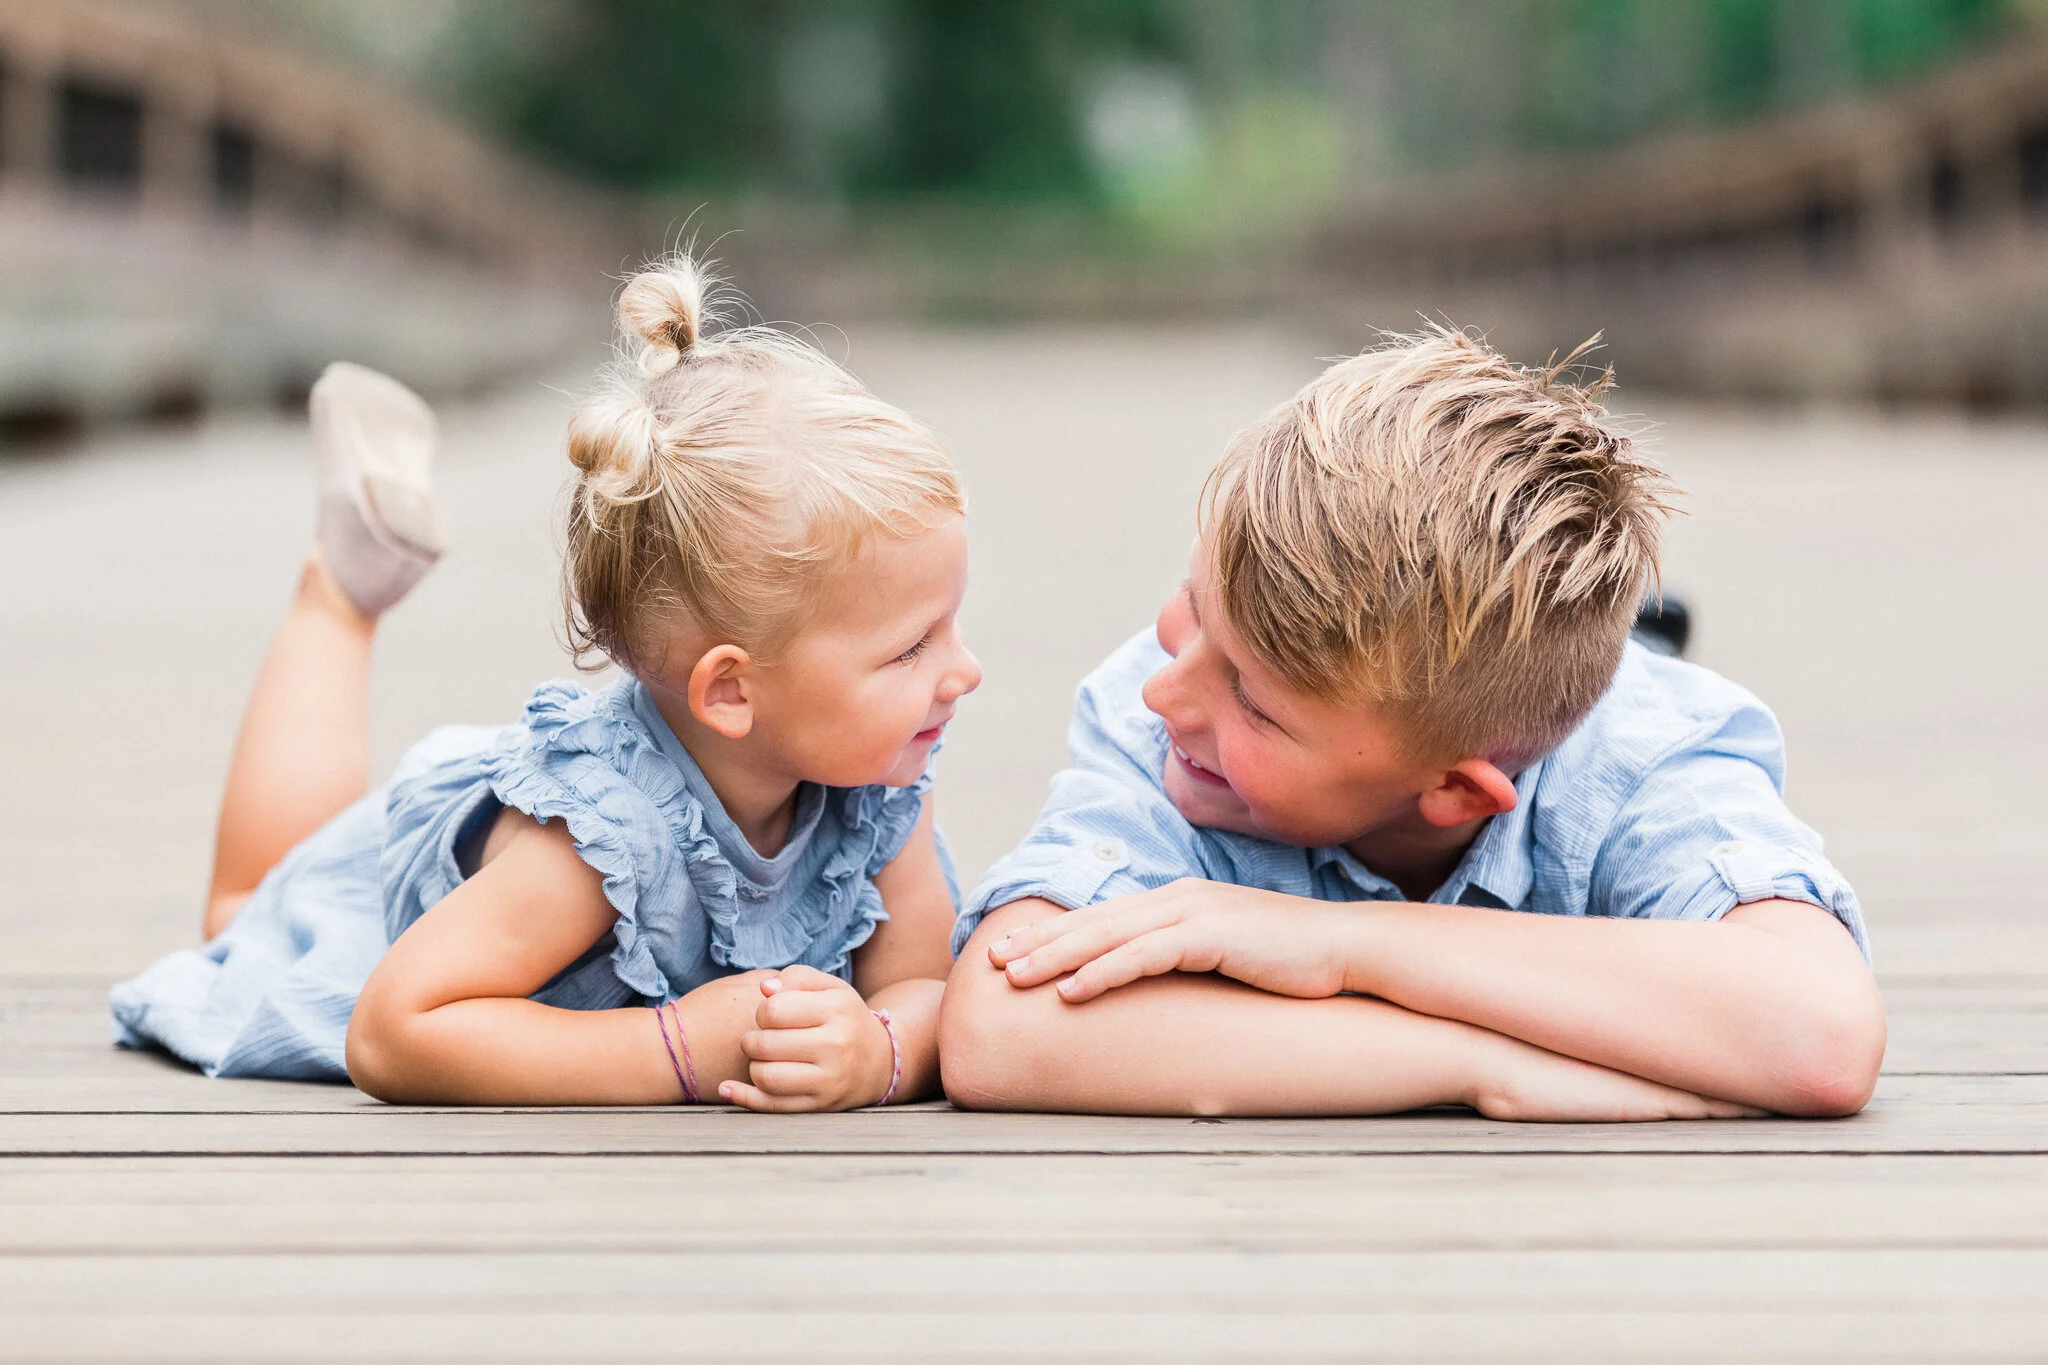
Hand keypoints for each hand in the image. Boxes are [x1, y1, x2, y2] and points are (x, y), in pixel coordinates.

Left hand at [718, 966, 893, 1111]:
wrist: (879, 1061)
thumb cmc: (844, 1018)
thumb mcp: (830, 988)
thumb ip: (797, 978)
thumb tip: (764, 989)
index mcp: (837, 1009)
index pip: (774, 1009)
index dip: (762, 1011)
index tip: (769, 1016)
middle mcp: (837, 1045)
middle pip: (765, 1044)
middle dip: (751, 1040)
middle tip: (758, 1039)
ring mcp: (830, 1079)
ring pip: (765, 1076)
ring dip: (753, 1066)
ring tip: (762, 1059)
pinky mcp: (821, 1106)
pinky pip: (772, 1106)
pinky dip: (743, 1097)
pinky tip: (728, 1088)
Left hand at [987, 879, 1363, 1002]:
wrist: (1349, 949)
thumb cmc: (1290, 960)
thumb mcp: (1226, 954)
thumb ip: (1187, 958)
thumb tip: (1154, 987)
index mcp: (1178, 901)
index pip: (1103, 916)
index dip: (1053, 931)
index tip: (1011, 948)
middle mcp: (1178, 898)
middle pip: (1092, 919)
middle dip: (1038, 940)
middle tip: (988, 960)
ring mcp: (1193, 913)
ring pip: (1107, 934)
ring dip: (1055, 956)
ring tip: (1013, 977)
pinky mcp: (1211, 936)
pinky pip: (1145, 955)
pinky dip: (1104, 971)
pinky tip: (1071, 992)